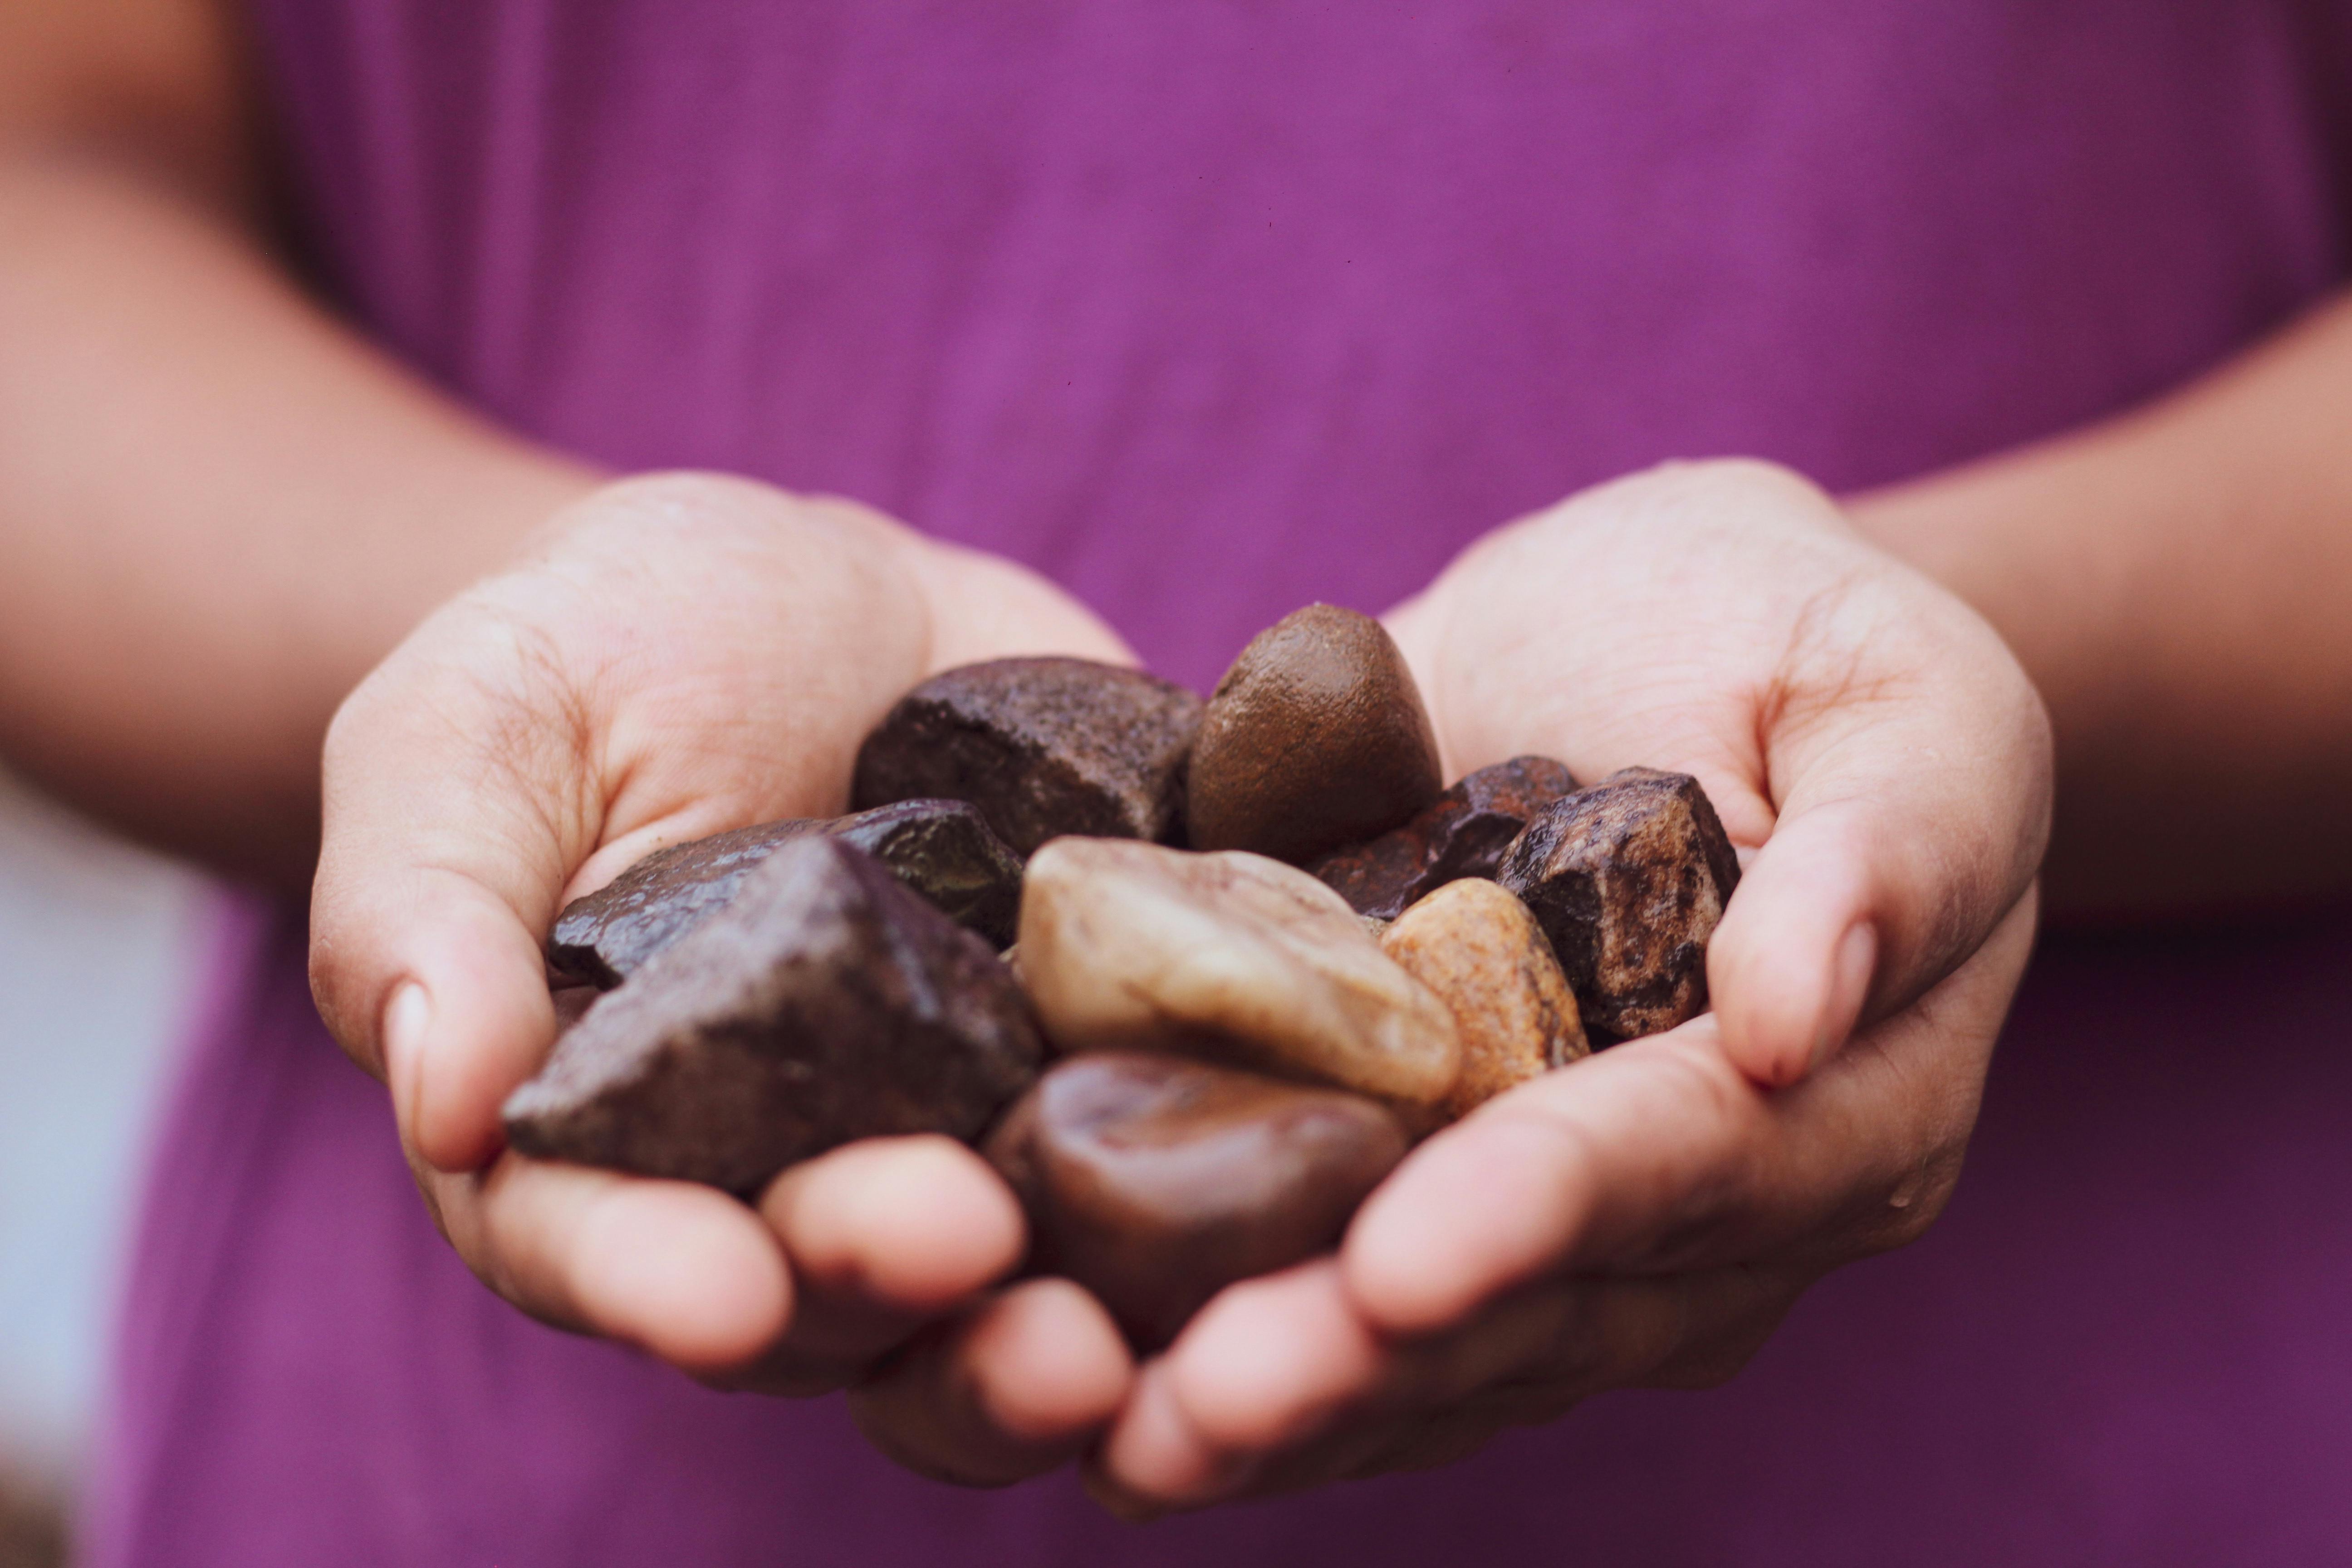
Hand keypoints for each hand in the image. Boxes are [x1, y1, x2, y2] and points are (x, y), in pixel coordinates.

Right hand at [309, 472, 1133, 1481]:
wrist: (803, 595)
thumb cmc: (594, 657)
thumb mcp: (471, 729)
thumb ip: (426, 905)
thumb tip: (445, 1093)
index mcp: (608, 1131)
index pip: (606, 1245)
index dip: (656, 1285)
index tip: (722, 1298)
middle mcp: (794, 1170)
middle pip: (829, 1288)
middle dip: (887, 1297)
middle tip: (964, 1260)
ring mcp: (968, 1124)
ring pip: (1007, 1272)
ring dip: (1059, 1318)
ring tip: (1116, 1331)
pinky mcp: (1109, 1046)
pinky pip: (1169, 1131)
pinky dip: (1216, 1168)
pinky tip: (1280, 1170)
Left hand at [1085, 458, 2052, 1508]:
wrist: (1665, 625)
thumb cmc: (1805, 640)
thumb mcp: (1904, 697)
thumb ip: (1892, 848)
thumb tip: (1795, 1018)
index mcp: (1850, 1100)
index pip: (1684, 1168)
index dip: (1538, 1216)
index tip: (1396, 1263)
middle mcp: (1717, 1207)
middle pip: (1542, 1302)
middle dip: (1369, 1357)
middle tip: (1201, 1405)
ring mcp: (1581, 1224)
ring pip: (1440, 1348)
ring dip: (1286, 1400)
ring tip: (1132, 1444)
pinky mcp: (1454, 1187)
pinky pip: (1361, 1297)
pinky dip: (1244, 1341)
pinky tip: (1108, 1413)